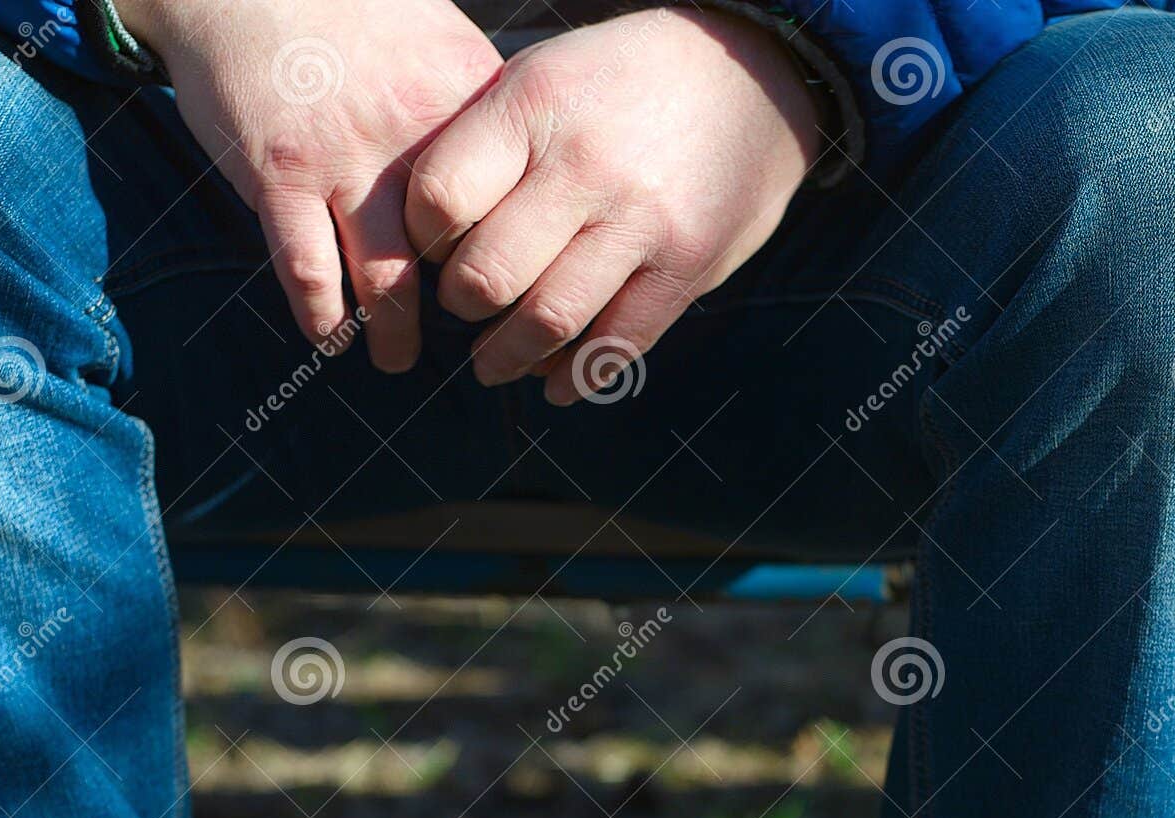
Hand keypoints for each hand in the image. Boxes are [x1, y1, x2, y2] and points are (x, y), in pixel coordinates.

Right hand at [119, 0, 502, 370]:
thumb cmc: (349, 15)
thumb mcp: (439, 41)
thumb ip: (481, 115)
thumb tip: (527, 186)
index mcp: (464, 105)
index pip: (511, 212)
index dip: (517, 268)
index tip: (516, 301)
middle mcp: (411, 138)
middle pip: (458, 258)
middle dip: (465, 319)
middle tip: (467, 351)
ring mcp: (343, 160)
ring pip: (387, 281)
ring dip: (395, 335)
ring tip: (399, 360)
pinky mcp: (282, 176)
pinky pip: (310, 272)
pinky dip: (322, 316)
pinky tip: (331, 335)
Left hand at [405, 7, 818, 402]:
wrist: (750, 76)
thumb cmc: (624, 83)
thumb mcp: (547, 77)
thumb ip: (491, 145)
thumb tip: (428, 232)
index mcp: (535, 109)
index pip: (442, 199)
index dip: (424, 240)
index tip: (434, 251)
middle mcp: (585, 167)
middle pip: (489, 274)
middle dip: (463, 307)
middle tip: (465, 310)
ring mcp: (640, 223)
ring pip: (549, 320)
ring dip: (508, 358)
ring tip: (493, 365)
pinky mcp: (685, 268)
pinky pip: (618, 345)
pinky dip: (576, 377)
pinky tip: (554, 384)